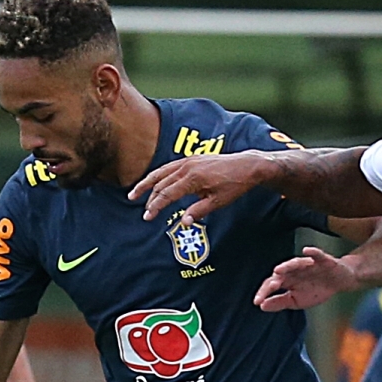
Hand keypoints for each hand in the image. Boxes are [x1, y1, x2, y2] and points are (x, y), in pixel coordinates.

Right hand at [128, 151, 275, 224]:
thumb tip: (184, 223)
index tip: (147, 217)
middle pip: (160, 184)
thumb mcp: (218, 202)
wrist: (247, 166)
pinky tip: (154, 182)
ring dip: (147, 183)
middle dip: (150, 198)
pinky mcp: (191, 159)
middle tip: (144, 212)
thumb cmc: (234, 185)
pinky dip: (158, 175)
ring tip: (134, 193)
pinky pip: (169, 167)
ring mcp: (188, 161)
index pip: (167, 194)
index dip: (155, 207)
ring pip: (161, 172)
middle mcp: (187, 167)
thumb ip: (198, 211)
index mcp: (192, 179)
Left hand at [255, 247, 361, 313]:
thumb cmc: (316, 289)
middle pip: (282, 273)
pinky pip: (317, 255)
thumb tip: (262, 306)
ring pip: (296, 263)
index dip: (264, 292)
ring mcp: (309, 264)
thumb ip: (280, 302)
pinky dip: (312, 252)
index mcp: (288, 280)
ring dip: (287, 266)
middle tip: (269, 287)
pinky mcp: (324, 261)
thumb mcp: (296, 300)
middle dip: (274, 280)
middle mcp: (295, 271)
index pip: (272, 284)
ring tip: (278, 270)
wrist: (340, 282)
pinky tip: (306, 251)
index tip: (257, 302)